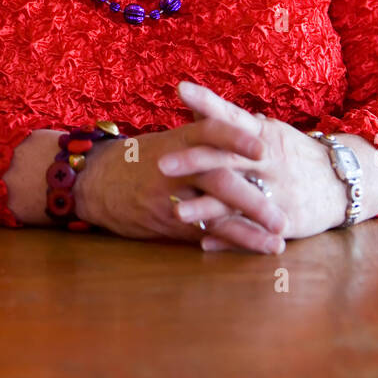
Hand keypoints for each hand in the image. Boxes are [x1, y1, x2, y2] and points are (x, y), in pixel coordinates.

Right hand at [75, 115, 289, 253]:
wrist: (94, 182)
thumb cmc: (140, 157)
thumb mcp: (169, 138)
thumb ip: (204, 137)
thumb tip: (250, 130)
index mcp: (178, 139)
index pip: (209, 132)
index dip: (235, 138)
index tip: (262, 146)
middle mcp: (175, 168)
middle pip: (217, 180)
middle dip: (252, 198)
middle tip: (283, 212)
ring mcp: (169, 198)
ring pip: (213, 213)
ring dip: (249, 228)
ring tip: (280, 238)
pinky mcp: (166, 223)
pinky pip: (204, 233)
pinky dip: (232, 241)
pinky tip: (258, 247)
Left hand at [158, 81, 340, 249]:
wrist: (344, 181)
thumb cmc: (294, 153)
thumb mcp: (267, 132)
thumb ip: (231, 121)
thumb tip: (194, 105)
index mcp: (262, 133)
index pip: (231, 114)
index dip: (206, 101)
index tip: (180, 89)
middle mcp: (267, 159)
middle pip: (228, 157)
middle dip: (194, 160)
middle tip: (161, 164)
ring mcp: (276, 189)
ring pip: (236, 198)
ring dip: (206, 206)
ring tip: (177, 212)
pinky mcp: (284, 218)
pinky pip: (252, 229)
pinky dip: (228, 237)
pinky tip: (204, 242)